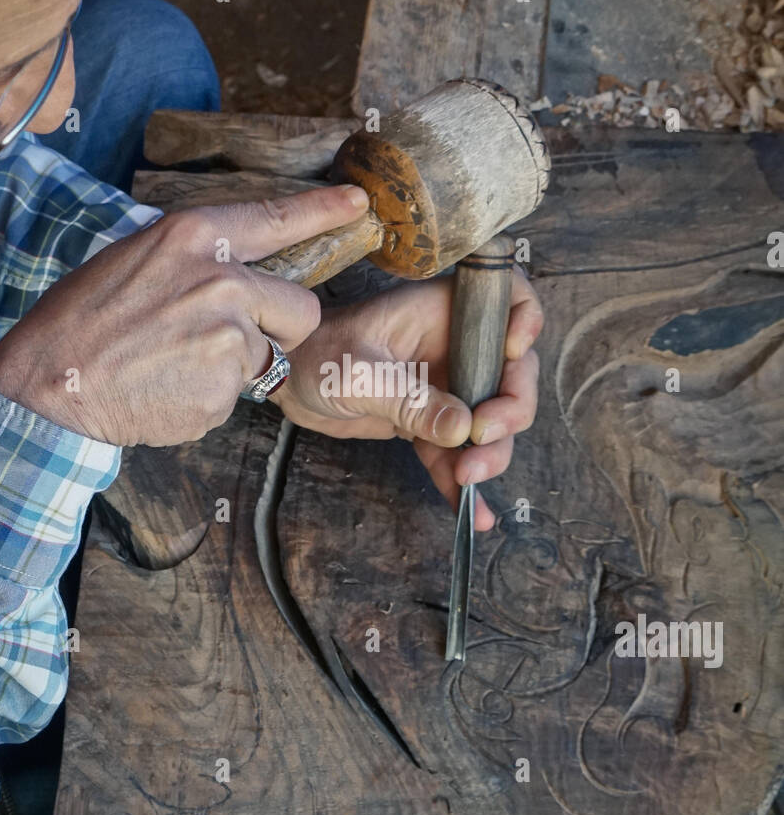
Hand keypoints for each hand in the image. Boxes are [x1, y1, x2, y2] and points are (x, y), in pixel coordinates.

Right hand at [0, 185, 368, 445]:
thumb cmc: (85, 318)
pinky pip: (237, 396)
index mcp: (195, 239)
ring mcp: (227, 340)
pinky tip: (168, 389)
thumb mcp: (137, 259)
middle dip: (280, 328)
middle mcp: (222, 283)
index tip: (359, 204)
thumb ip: (197, 260)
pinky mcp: (223, 390)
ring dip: (235, 367)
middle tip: (229, 337)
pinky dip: (209, 399)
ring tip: (176, 364)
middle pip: (300, 308)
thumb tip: (241, 268)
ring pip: (267, 358)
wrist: (50, 380)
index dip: (324, 212)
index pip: (277, 220)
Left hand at [275, 270, 542, 529]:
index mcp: (443, 312)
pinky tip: (476, 516)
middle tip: (481, 439)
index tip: (513, 353)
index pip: (509, 298)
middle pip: (512, 375)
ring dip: (490, 454)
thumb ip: (411, 400)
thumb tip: (463, 429)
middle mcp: (455, 344)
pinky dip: (465, 482)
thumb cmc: (318, 354)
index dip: (525, 320)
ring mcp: (447, 384)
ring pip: (491, 421)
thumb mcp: (360, 374)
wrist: (289, 382)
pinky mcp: (431, 421)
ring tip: (467, 478)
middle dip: (509, 412)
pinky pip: (458, 452)